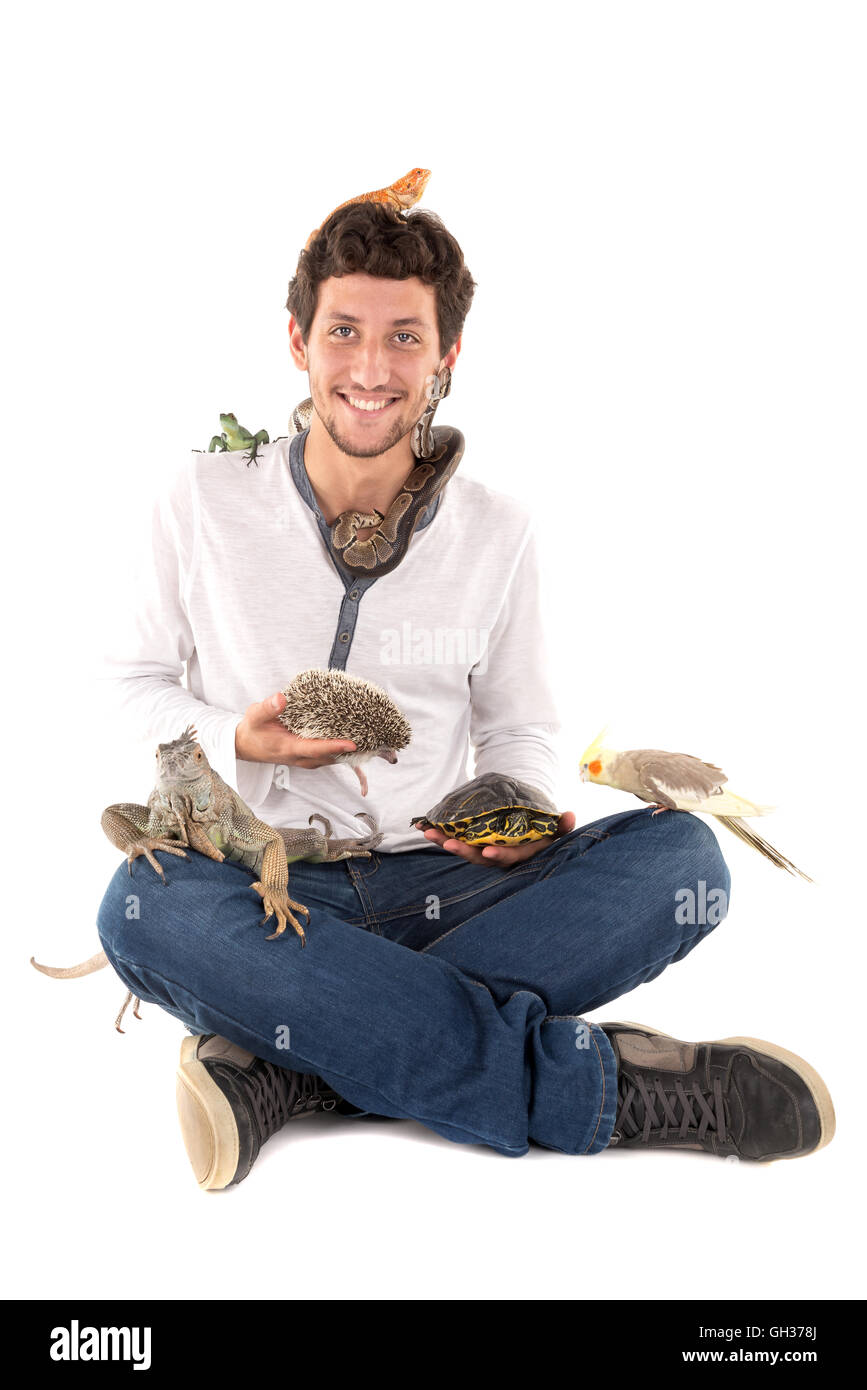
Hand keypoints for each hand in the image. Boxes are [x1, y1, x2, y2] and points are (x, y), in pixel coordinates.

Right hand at [235, 692, 356, 766]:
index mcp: (289, 748)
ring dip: (347, 750)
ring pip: (331, 758)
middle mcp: (300, 757)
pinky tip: (352, 737)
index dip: (334, 746)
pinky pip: (328, 754)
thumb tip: (281, 698)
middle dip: (349, 749)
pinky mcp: (308, 756)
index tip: (352, 743)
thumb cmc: (252, 731)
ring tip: (367, 738)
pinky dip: (340, 748)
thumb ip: (268, 708)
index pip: (316, 749)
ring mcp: (305, 759)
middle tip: (370, 737)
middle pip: (330, 756)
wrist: (245, 746)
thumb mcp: (254, 716)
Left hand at [417, 811, 575, 866]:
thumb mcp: (556, 829)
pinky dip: (443, 834)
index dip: (498, 855)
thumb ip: (562, 826)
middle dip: (463, 850)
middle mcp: (500, 856)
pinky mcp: (474, 843)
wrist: (532, 829)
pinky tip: (426, 827)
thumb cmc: (545, 831)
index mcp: (520, 854)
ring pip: (464, 849)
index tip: (488, 852)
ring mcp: (485, 850)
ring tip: (428, 832)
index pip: (508, 857)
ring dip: (446, 841)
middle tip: (447, 842)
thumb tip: (571, 815)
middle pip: (479, 857)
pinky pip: (457, 840)